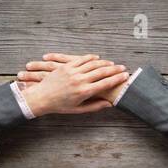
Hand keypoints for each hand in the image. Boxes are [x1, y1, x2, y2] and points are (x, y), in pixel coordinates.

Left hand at [15, 53, 129, 115]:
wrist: (40, 98)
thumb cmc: (59, 106)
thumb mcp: (78, 110)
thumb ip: (94, 106)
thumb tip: (109, 104)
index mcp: (84, 92)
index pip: (106, 83)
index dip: (118, 79)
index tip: (126, 76)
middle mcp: (80, 80)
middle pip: (102, 71)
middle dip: (115, 69)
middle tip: (123, 67)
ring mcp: (73, 71)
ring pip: (93, 63)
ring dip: (104, 63)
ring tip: (112, 63)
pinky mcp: (66, 66)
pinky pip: (81, 59)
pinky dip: (90, 58)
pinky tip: (97, 58)